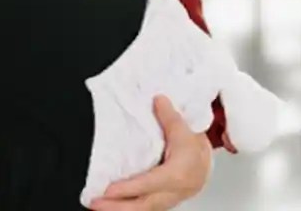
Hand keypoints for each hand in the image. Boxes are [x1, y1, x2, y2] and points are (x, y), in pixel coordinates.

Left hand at [90, 96, 212, 210]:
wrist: (205, 166)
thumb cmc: (195, 150)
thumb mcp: (184, 130)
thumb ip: (169, 116)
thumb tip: (157, 100)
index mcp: (177, 175)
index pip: (149, 184)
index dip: (128, 189)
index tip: (108, 190)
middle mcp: (172, 192)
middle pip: (142, 205)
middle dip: (117, 207)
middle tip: (95, 203)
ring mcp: (166, 200)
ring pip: (142, 210)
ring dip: (119, 210)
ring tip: (97, 206)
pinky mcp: (161, 203)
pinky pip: (143, 209)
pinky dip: (127, 209)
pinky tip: (112, 206)